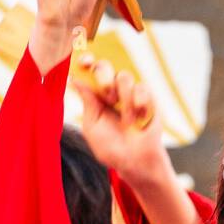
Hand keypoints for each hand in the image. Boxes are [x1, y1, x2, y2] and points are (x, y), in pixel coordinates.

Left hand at [73, 55, 170, 189]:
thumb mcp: (93, 126)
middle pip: (105, 66)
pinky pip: (143, 87)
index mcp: (95, 96)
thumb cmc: (111, 148)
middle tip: (108, 97)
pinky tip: (139, 119)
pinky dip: (139, 102)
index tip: (84, 61)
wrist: (136, 162)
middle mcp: (112, 91)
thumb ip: (87, 102)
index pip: (88, 72)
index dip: (86, 61)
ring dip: (124, 100)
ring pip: (125, 77)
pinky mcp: (149, 99)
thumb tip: (75, 78)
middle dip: (104, 76)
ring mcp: (131, 93)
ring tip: (127, 121)